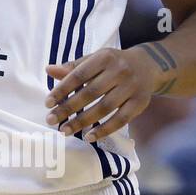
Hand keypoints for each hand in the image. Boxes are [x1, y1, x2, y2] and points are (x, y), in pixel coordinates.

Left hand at [44, 46, 158, 140]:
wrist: (148, 66)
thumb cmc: (113, 64)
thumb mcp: (94, 60)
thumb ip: (73, 67)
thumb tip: (48, 70)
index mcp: (104, 57)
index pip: (79, 75)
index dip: (62, 90)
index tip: (47, 103)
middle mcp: (119, 71)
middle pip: (90, 93)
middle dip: (68, 108)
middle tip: (51, 120)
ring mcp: (132, 88)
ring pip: (104, 108)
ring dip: (83, 122)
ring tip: (65, 130)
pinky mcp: (140, 103)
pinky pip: (121, 120)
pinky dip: (104, 130)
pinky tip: (89, 137)